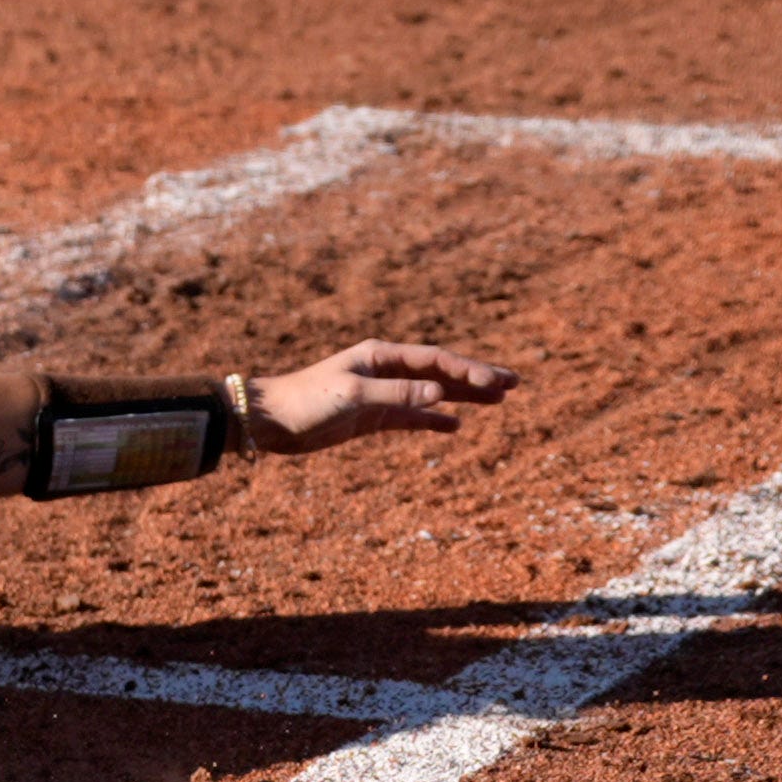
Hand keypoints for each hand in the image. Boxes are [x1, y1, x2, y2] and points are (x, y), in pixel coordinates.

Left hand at [250, 339, 518, 456]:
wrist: (267, 421)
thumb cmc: (305, 400)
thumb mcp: (352, 395)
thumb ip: (396, 395)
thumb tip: (440, 394)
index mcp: (381, 356)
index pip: (435, 360)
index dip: (468, 370)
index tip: (496, 382)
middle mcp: (384, 370)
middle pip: (440, 373)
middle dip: (477, 378)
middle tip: (514, 384)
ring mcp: (380, 393)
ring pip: (431, 394)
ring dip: (463, 397)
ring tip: (498, 401)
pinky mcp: (370, 417)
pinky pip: (411, 417)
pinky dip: (433, 420)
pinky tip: (456, 425)